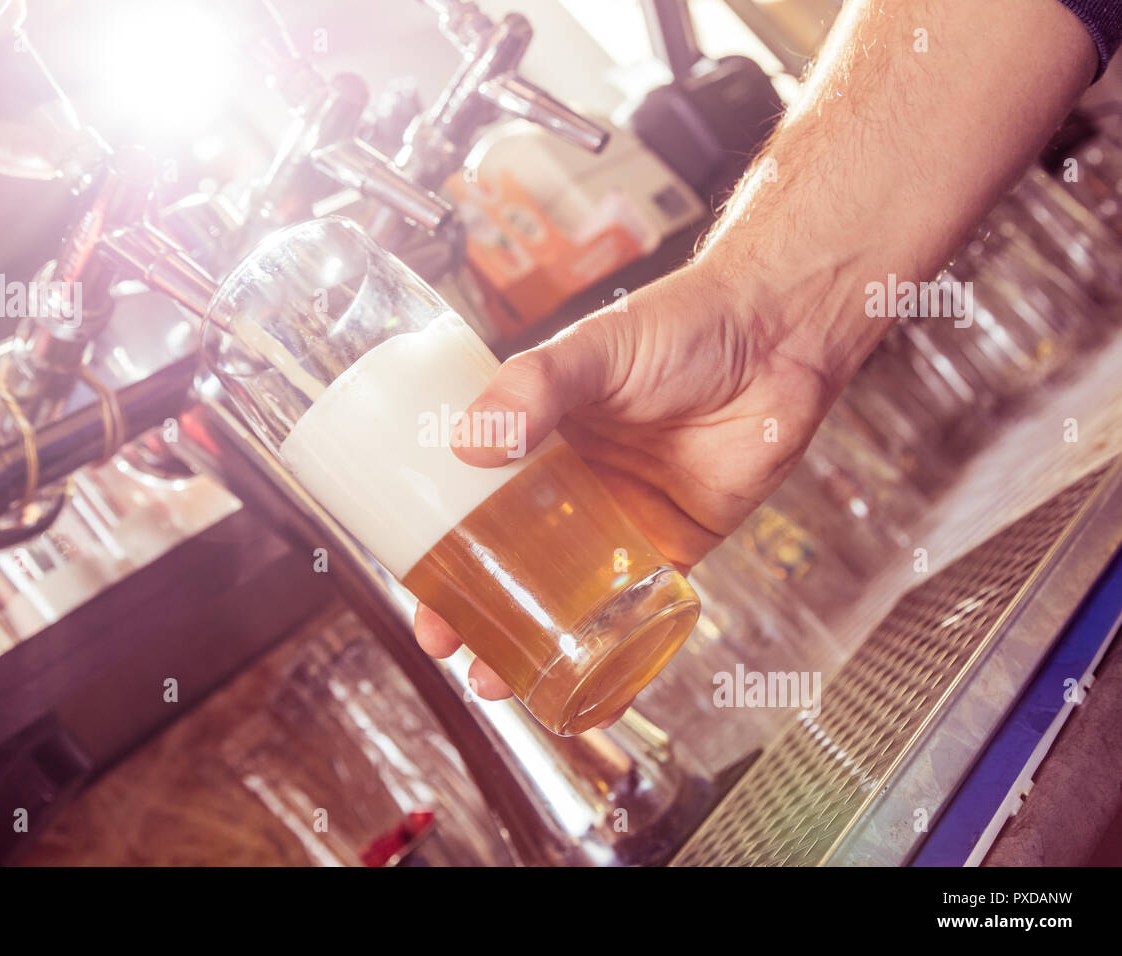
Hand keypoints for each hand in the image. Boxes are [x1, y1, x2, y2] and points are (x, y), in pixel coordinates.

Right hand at [415, 261, 837, 721]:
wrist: (778, 339)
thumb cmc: (681, 325)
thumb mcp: (591, 350)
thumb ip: (533, 387)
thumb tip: (467, 443)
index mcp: (536, 437)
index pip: (470, 500)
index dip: (438, 547)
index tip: (413, 587)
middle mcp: (570, 484)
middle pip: (508, 560)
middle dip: (473, 611)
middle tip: (448, 646)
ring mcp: (620, 520)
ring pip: (563, 596)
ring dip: (531, 642)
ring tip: (498, 680)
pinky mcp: (674, 546)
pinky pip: (637, 611)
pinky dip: (614, 656)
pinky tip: (591, 689)